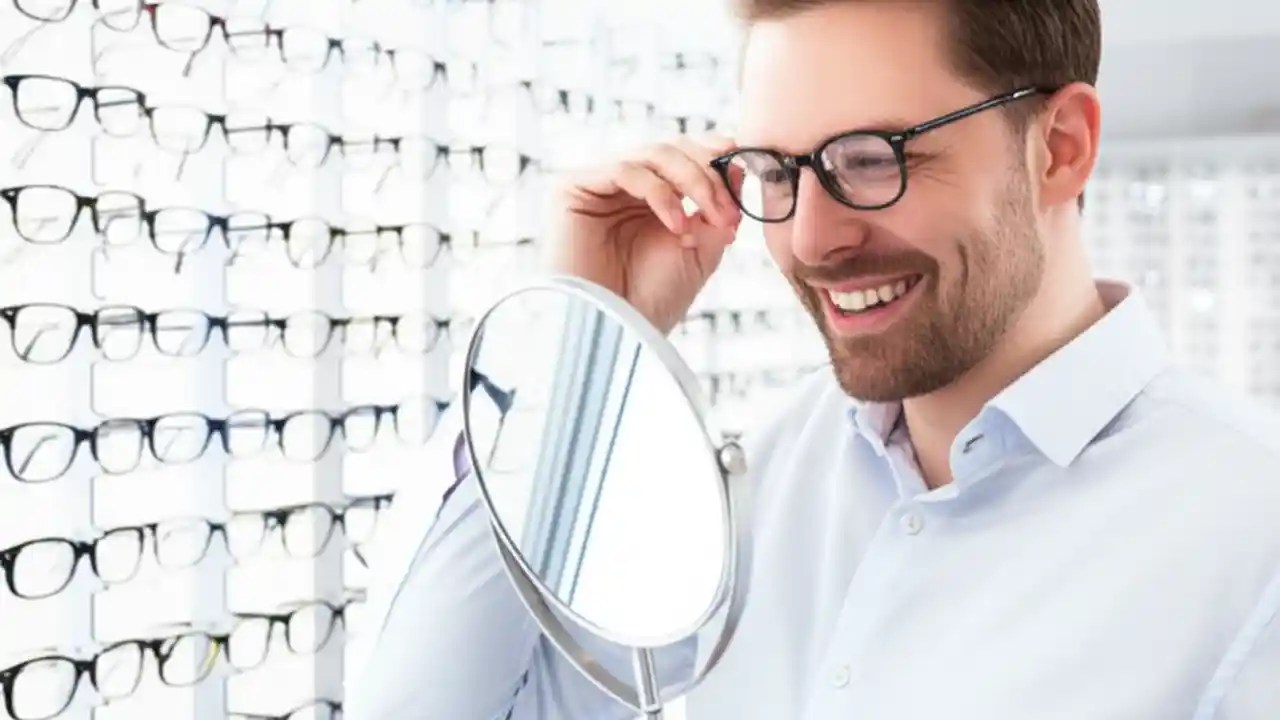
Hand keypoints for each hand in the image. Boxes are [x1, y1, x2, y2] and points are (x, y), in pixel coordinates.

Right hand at [548, 134, 742, 334]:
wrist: (615, 332)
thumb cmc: (652, 300)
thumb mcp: (701, 250)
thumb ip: (717, 208)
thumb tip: (735, 164)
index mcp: (650, 198)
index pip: (684, 156)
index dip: (715, 156)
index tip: (744, 168)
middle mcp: (623, 187)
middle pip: (673, 149)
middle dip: (709, 174)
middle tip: (729, 211)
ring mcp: (598, 185)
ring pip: (653, 153)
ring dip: (693, 181)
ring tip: (710, 219)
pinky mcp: (573, 189)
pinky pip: (624, 169)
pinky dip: (660, 193)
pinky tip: (676, 226)